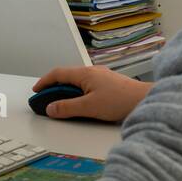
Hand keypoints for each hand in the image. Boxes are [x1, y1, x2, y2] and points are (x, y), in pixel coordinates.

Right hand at [33, 65, 150, 121]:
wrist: (145, 100)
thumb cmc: (120, 101)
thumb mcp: (89, 107)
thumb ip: (67, 108)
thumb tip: (50, 108)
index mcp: (84, 74)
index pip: (57, 74)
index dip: (44, 82)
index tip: (36, 91)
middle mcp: (92, 72)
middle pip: (67, 76)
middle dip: (54, 88)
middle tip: (47, 100)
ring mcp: (102, 77)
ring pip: (78, 81)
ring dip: (67, 91)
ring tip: (62, 104)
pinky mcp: (109, 84)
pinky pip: (87, 86)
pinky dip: (78, 93)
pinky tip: (82, 104)